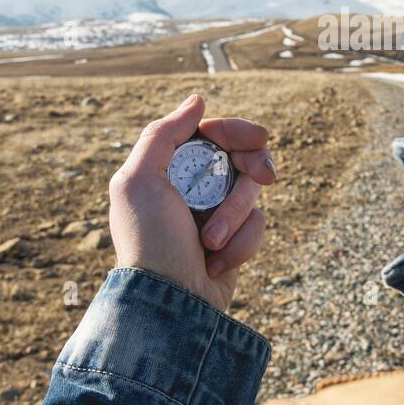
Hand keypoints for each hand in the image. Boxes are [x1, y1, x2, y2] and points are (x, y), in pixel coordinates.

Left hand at [107, 93, 276, 311]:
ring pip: (251, 192)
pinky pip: (258, 224)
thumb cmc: (148, 242)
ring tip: (211, 242)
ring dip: (234, 216)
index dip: (236, 131)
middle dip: (253, 166)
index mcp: (168, 167)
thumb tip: (198, 100)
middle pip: (241, 155)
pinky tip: (217, 262)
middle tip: (265, 175)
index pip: (211, 133)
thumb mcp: (138, 182)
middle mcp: (193, 186)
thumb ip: (162, 135)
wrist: (169, 304)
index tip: (257, 139)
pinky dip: (242, 242)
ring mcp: (216, 212)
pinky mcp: (235, 239)